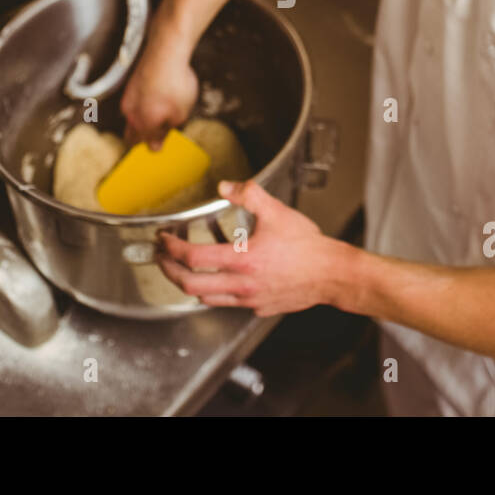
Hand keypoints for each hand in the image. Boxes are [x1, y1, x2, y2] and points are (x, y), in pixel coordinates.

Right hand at [120, 18, 197, 148]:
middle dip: (143, 137)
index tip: (164, 139)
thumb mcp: (181, 113)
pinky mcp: (130, 84)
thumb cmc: (175, 83)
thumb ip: (167, 130)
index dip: (157, 143)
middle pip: (132, 135)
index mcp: (144, 124)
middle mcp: (130, 113)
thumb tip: (156, 144)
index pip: (147, 143)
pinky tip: (157, 93)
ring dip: (143, 118)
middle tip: (159, 130)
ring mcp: (127, 97)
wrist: (165, 51)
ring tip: (161, 109)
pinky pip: (134, 101)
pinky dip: (142, 102)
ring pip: (132, 117)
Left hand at [155, 180, 347, 316]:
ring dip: (190, 283)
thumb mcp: (277, 212)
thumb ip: (249, 195)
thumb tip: (226, 187)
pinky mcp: (259, 308)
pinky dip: (216, 291)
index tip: (163, 240)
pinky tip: (222, 276)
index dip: (171, 248)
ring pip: (206, 299)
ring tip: (185, 268)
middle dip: (169, 270)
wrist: (331, 274)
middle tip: (162, 258)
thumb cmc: (307, 246)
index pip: (193, 258)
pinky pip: (228, 303)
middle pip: (190, 285)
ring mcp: (249, 300)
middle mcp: (241, 285)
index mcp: (242, 260)